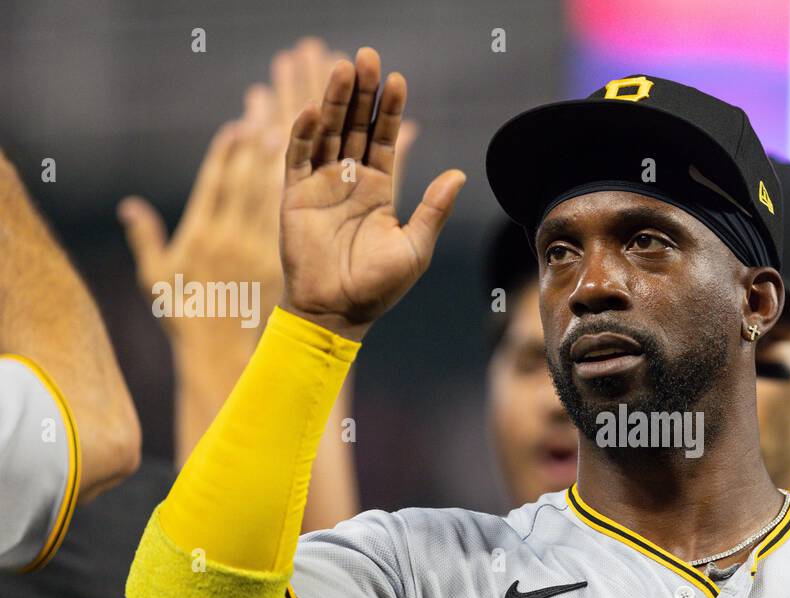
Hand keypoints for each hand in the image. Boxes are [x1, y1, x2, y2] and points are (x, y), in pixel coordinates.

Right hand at [119, 38, 419, 358]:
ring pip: (328, 133)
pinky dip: (304, 133)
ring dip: (334, 101)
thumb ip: (433, 209)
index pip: (385, 139)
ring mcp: (320, 185)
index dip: (390, 110)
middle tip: (368, 57)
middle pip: (355, 126)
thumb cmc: (378, 287)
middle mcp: (349, 181)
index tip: (398, 80)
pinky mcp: (294, 196)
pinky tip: (315, 109)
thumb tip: (460, 174)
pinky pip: (297, 157)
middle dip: (362, 93)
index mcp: (380, 190)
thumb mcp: (415, 246)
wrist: (337, 312)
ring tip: (344, 69)